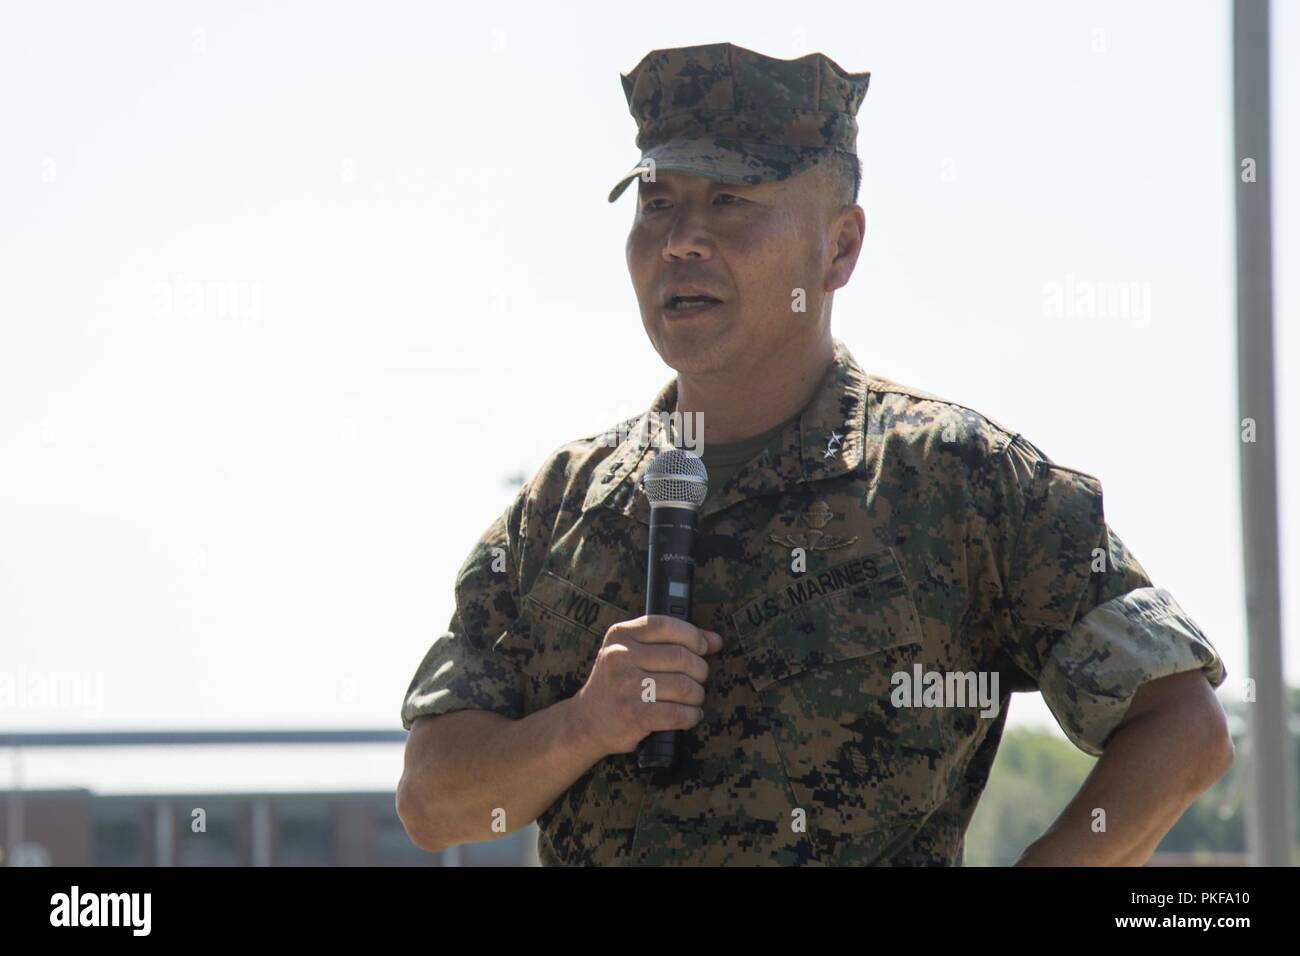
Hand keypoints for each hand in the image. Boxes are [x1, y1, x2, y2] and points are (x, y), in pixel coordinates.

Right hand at [571, 614, 724, 757]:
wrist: (586, 721)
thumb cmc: (617, 683)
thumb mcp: (633, 652)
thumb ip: (671, 641)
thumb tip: (715, 640)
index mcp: (620, 635)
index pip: (668, 625)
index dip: (694, 636)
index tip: (705, 647)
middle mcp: (621, 657)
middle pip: (682, 658)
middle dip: (700, 670)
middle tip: (697, 680)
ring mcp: (626, 687)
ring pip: (684, 686)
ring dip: (697, 696)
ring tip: (693, 699)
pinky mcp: (633, 715)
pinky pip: (678, 713)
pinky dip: (691, 716)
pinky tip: (690, 715)